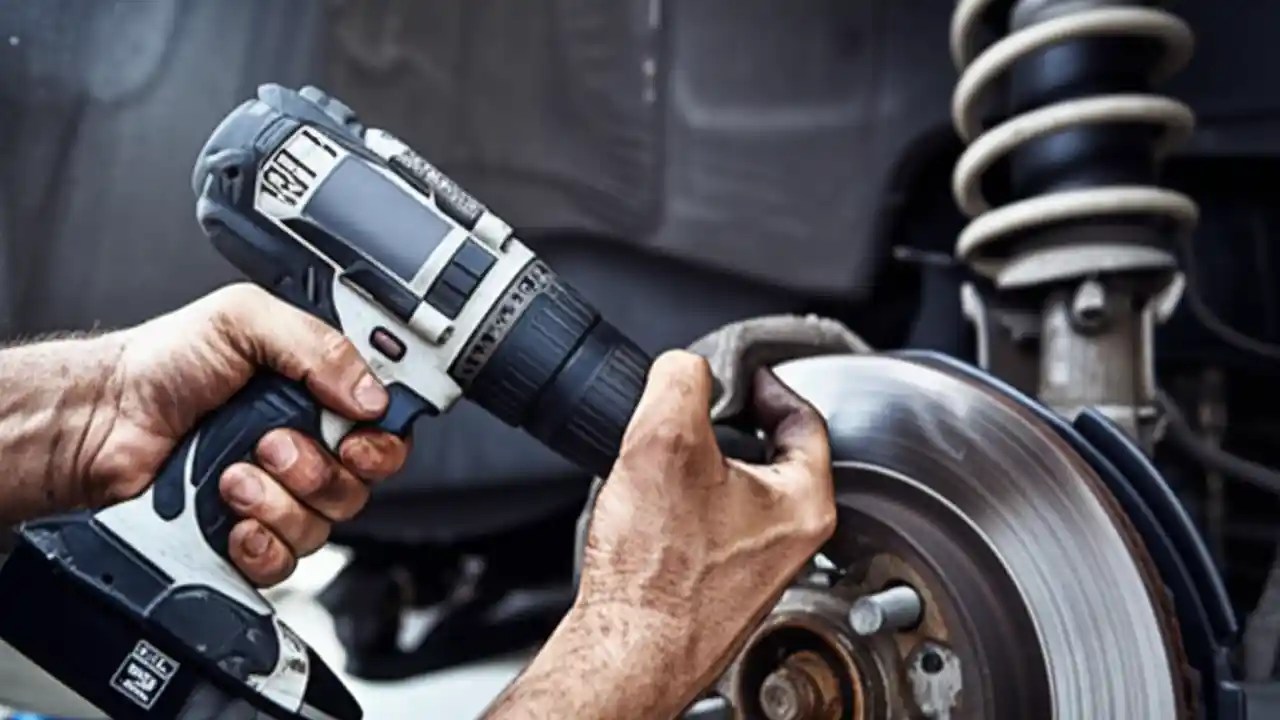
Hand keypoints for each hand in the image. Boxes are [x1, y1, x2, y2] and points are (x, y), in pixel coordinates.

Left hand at [79, 283, 408, 585]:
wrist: (99, 422)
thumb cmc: (161, 365)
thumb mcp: (244, 321)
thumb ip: (318, 346)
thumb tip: (372, 395)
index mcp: (317, 392)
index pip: (384, 428)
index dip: (383, 442)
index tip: (358, 442)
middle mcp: (305, 445)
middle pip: (360, 483)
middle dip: (317, 470)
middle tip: (271, 445)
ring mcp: (278, 494)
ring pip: (324, 525)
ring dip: (278, 502)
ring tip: (231, 476)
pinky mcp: (249, 536)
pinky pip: (286, 560)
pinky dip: (261, 544)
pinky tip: (232, 520)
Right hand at [576, 350, 835, 710]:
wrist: (626, 650)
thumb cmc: (654, 575)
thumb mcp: (664, 441)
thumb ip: (683, 380)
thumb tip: (686, 368)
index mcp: (803, 502)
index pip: (803, 419)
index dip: (764, 384)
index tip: (737, 375)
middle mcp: (791, 540)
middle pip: (770, 454)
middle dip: (728, 427)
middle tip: (692, 413)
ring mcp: (758, 567)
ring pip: (738, 492)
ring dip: (702, 468)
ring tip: (664, 462)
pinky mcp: (722, 586)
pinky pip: (713, 527)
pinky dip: (685, 508)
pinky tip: (652, 512)